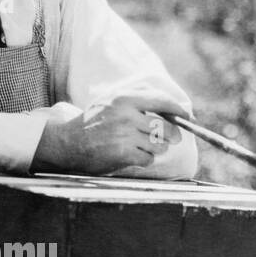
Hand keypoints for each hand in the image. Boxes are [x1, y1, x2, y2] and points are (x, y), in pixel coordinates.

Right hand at [32, 94, 184, 174]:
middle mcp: (125, 115)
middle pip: (167, 127)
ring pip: (160, 145)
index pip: (162, 101)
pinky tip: (129, 155)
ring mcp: (124, 135)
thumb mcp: (111, 100)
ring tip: (139, 145)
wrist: (67, 143)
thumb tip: (175, 106)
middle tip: (168, 138)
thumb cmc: (93, 122)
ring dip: (155, 148)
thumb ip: (139, 97)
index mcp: (123, 98)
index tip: (188, 118)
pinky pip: (148, 158)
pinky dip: (143, 159)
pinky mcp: (123, 154)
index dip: (179, 110)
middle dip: (171, 135)